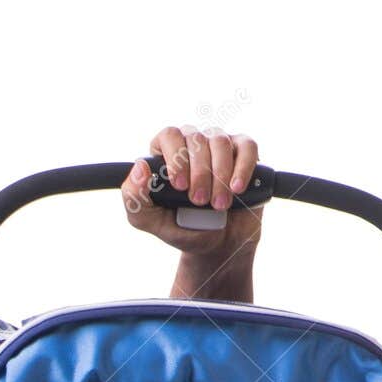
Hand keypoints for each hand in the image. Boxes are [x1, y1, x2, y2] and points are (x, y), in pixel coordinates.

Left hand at [121, 125, 263, 300]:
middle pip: (196, 138)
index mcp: (164, 154)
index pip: (168, 135)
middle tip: (199, 201)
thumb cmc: (182, 229)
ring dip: (220, 175)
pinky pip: (247, 147)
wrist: (218, 245)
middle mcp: (191, 145)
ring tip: (218, 204)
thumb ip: (134, 198)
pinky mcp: (245, 154)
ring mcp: (219, 146)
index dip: (175, 157)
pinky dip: (243, 167)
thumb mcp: (149, 221)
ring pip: (220, 141)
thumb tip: (139, 167)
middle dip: (199, 173)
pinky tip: (237, 189)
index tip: (179, 185)